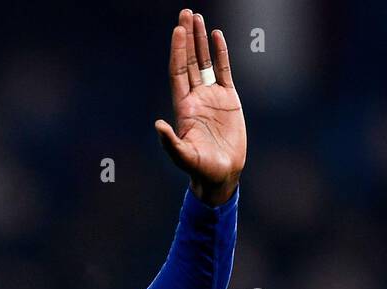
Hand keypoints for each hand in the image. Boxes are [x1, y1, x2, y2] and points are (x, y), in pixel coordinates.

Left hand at [155, 9, 246, 205]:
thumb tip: (158, 125)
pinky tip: (216, 36)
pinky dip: (220, 53)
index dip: (177, 51)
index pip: (178, 72)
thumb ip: (171, 143)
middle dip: (186, 37)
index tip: (177, 30)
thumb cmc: (201, 169)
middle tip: (185, 13)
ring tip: (197, 17)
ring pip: (204, 62)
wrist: (222, 174)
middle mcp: (195, 97)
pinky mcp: (228, 99)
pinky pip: (224, 71)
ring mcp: (211, 96)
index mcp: (184, 107)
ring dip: (200, 40)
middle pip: (188, 61)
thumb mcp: (185, 157)